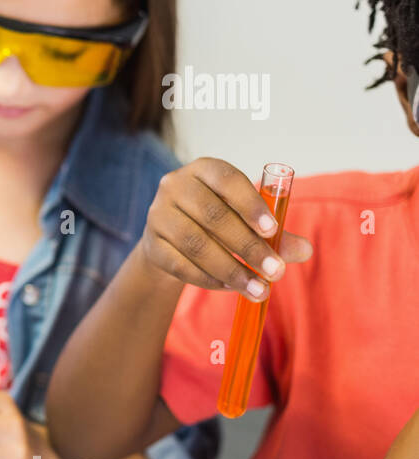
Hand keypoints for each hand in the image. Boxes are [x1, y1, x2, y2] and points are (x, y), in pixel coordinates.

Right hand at [139, 157, 312, 301]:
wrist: (171, 238)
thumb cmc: (216, 221)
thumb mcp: (246, 219)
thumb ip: (275, 233)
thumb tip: (305, 250)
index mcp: (203, 169)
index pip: (227, 180)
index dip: (250, 204)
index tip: (273, 230)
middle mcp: (175, 186)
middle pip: (213, 216)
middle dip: (248, 247)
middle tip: (275, 271)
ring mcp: (158, 215)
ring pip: (197, 244)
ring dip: (232, 270)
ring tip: (259, 289)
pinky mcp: (152, 245)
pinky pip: (182, 266)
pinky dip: (210, 280)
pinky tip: (232, 288)